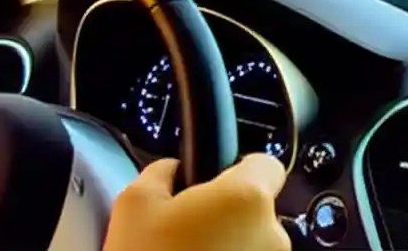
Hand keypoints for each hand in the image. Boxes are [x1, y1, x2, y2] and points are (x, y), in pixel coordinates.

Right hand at [104, 154, 289, 250]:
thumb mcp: (134, 204)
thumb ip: (162, 172)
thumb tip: (172, 169)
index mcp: (246, 199)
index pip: (267, 164)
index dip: (240, 167)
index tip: (218, 178)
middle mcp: (272, 235)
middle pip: (257, 210)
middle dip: (227, 215)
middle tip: (187, 229)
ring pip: (254, 245)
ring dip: (231, 248)